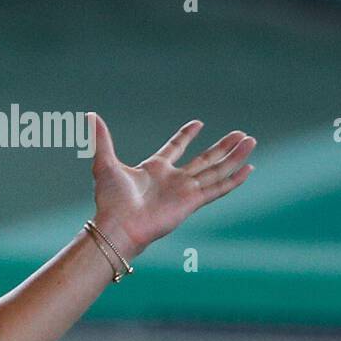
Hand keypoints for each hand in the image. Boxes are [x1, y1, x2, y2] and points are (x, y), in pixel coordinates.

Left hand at [88, 113, 254, 257]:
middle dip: (223, 146)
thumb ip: (102, 139)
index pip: (176, 148)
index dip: (187, 135)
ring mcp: (185, 191)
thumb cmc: (110, 199)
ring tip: (251, 142)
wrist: (118, 225)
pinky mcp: (193, 202)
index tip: (198, 123)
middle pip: (205, 159)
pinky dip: (234, 179)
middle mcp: (174, 180)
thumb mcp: (105, 163)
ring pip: (217, 170)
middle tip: (241, 134)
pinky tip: (249, 169)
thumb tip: (90, 115)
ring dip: (234, 156)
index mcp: (155, 169)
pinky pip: (218, 188)